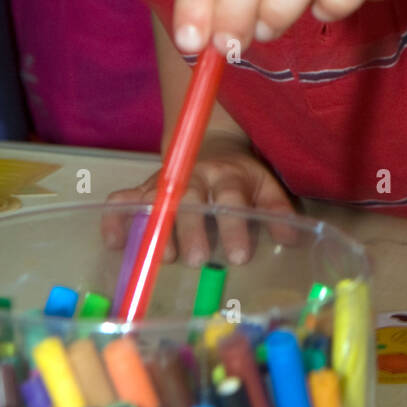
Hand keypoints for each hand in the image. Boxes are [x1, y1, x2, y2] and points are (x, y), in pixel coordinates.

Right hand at [101, 133, 299, 264]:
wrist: (211, 147)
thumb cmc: (240, 177)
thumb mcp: (265, 186)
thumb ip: (276, 209)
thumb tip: (292, 238)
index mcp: (227, 176)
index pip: (230, 197)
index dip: (234, 225)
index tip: (239, 256)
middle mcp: (194, 175)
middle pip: (190, 198)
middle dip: (192, 228)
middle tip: (197, 260)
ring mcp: (166, 181)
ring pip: (156, 199)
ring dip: (156, 227)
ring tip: (162, 257)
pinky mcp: (144, 188)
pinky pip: (123, 199)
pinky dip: (116, 218)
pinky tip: (114, 243)